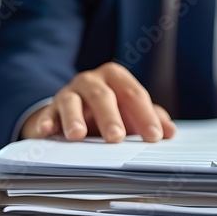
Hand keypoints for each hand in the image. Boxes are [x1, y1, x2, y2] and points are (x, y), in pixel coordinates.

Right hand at [21, 62, 175, 142]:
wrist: (75, 112)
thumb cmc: (110, 110)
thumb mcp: (131, 111)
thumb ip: (151, 118)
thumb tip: (169, 132)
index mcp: (115, 78)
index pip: (133, 94)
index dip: (145, 115)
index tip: (154, 137)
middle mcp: (91, 81)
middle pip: (102, 96)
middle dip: (110, 117)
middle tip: (116, 137)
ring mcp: (68, 94)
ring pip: (71, 102)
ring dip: (74, 118)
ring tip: (78, 135)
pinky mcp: (50, 109)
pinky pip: (47, 115)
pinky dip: (46, 122)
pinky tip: (47, 131)